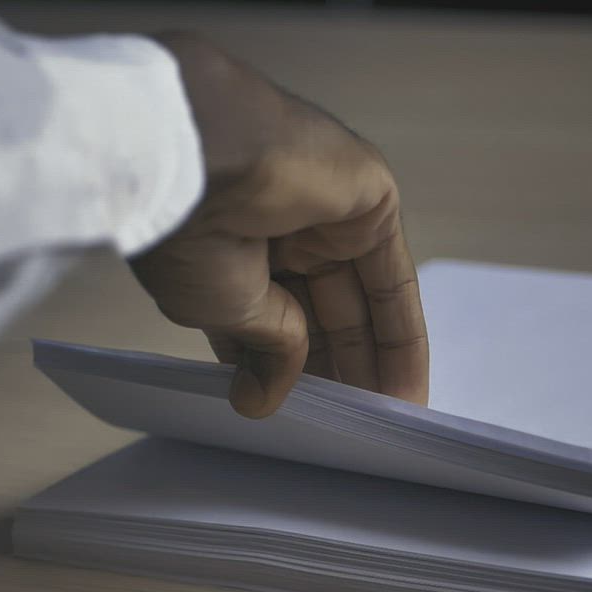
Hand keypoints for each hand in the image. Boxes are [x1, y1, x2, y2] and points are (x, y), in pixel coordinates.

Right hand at [134, 33, 427, 417]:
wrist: (203, 156)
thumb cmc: (187, 226)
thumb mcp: (222, 312)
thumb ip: (264, 348)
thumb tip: (266, 400)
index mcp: (231, 250)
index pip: (268, 322)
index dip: (286, 374)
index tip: (298, 423)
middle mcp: (281, 232)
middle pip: (322, 317)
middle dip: (335, 375)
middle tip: (348, 436)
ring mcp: (329, 215)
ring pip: (360, 304)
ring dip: (372, 366)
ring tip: (379, 430)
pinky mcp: (372, 203)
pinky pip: (393, 282)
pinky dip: (401, 337)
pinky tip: (404, 392)